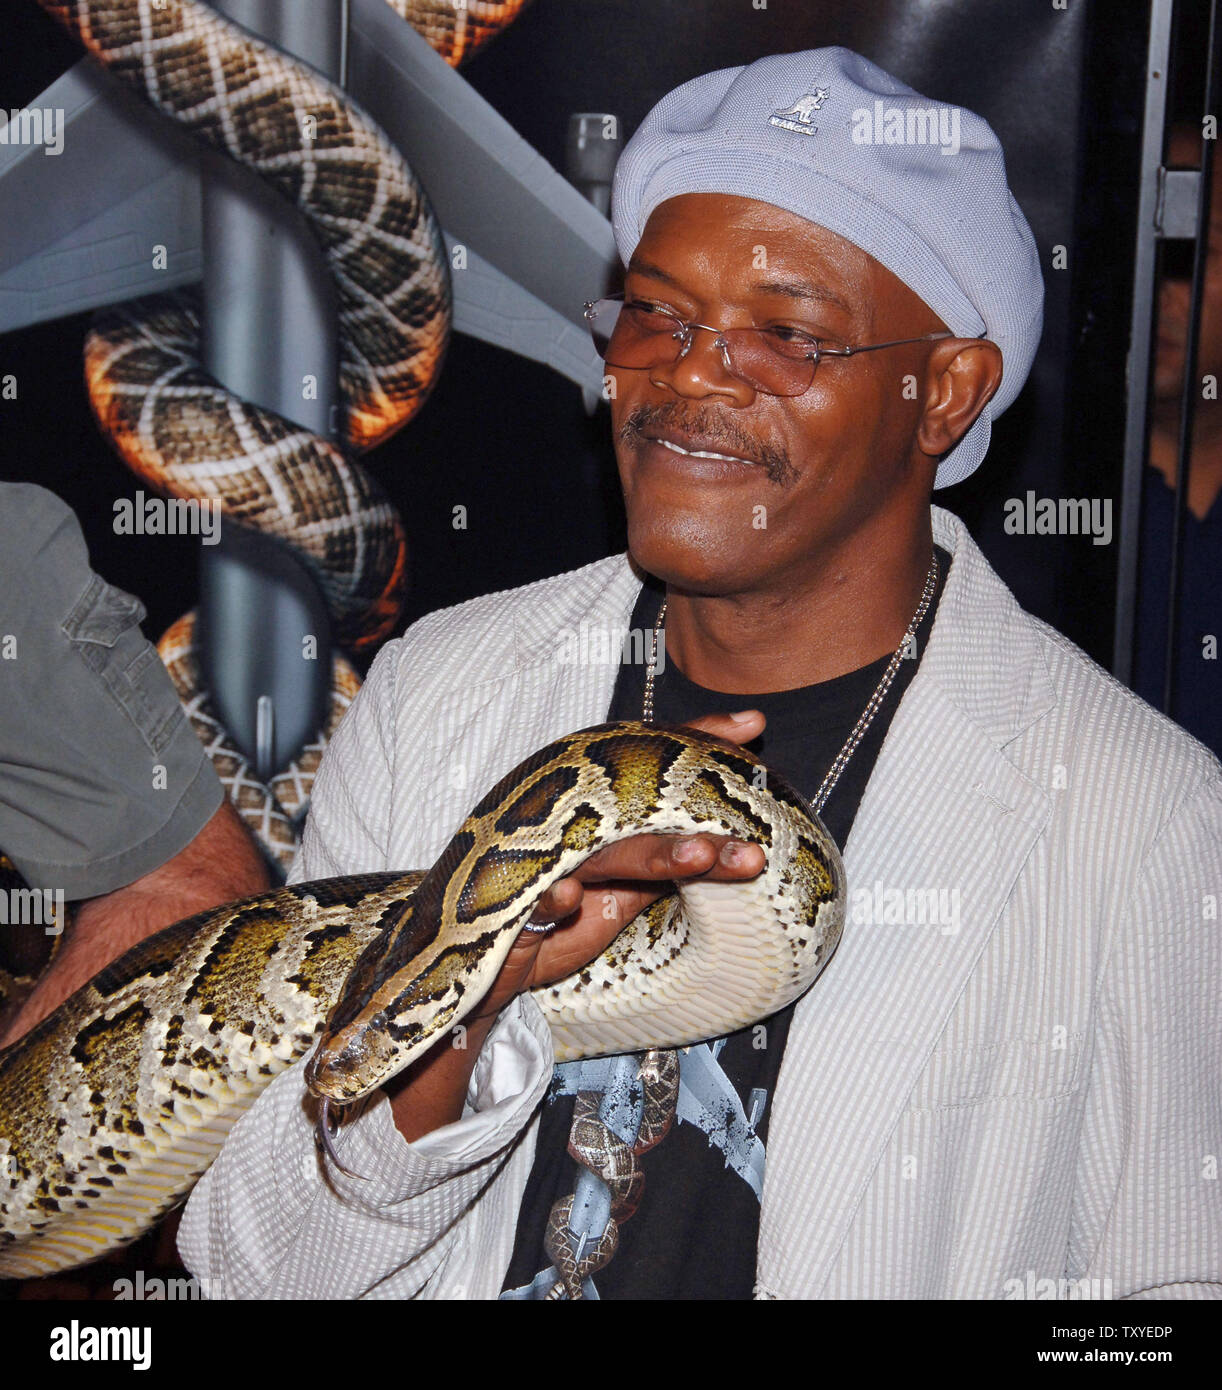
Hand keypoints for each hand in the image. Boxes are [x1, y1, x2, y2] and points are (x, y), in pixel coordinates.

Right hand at [468, 709, 766, 1024]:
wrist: (487, 968)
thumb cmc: (561, 916)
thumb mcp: (628, 888)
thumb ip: (672, 860)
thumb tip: (731, 839)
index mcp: (605, 811)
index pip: (655, 764)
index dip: (698, 738)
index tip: (754, 724)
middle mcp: (580, 825)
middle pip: (647, 808)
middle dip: (702, 817)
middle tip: (755, 841)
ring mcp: (550, 861)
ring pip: (611, 851)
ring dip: (656, 854)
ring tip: (701, 856)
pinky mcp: (519, 906)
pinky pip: (538, 897)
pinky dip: (555, 897)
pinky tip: (573, 897)